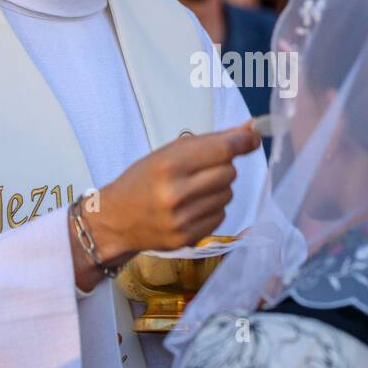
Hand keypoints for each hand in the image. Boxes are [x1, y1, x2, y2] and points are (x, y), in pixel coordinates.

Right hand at [87, 120, 261, 261]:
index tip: (252, 137)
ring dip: (218, 188)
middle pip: (229, 173)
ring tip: (193, 189)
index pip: (222, 151)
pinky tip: (192, 206)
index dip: (242, 141)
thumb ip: (209, 142)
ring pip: (228, 195)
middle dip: (223, 166)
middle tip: (203, 168)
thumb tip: (249, 129)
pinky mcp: (188, 238)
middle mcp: (176, 193)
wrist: (115, 220)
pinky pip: (221, 215)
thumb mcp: (167, 153)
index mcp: (169, 165)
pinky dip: (213, 208)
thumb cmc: (141, 180)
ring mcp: (183, 219)